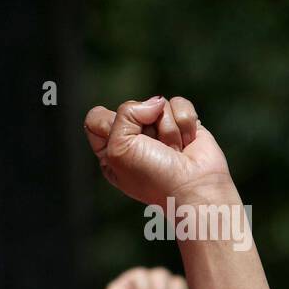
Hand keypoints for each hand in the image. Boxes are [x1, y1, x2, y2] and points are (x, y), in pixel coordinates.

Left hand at [84, 96, 233, 207]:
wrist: (193, 186)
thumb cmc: (152, 175)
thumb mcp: (119, 148)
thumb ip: (125, 114)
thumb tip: (156, 102)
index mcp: (108, 149)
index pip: (96, 118)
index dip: (110, 124)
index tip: (125, 144)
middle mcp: (132, 138)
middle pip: (129, 107)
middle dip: (143, 127)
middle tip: (153, 149)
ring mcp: (158, 130)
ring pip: (156, 103)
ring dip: (167, 129)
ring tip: (172, 150)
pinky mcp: (182, 124)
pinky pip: (179, 104)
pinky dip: (184, 123)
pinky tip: (186, 143)